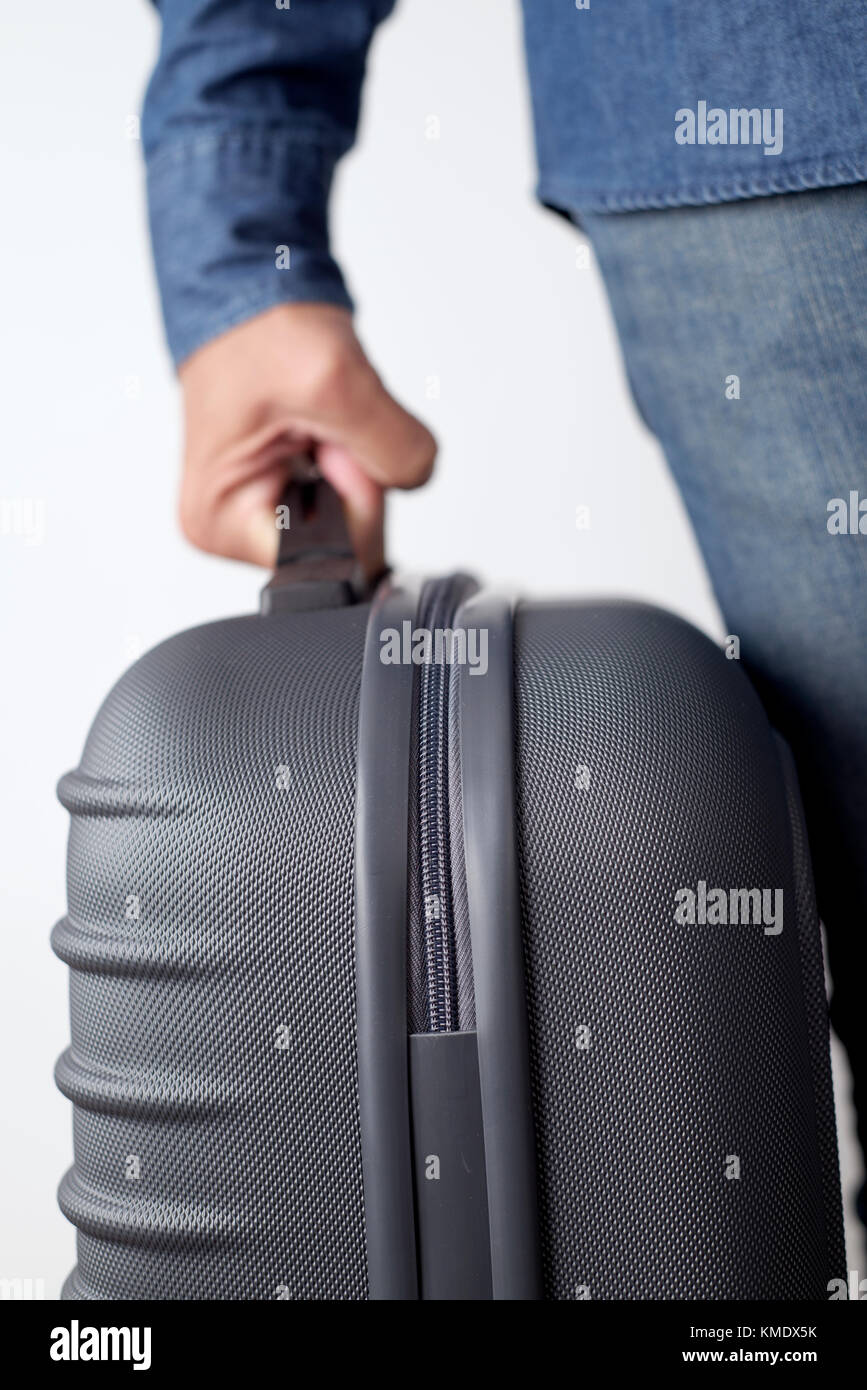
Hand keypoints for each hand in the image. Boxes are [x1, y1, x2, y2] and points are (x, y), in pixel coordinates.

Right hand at [177, 303, 435, 576]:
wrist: (252, 290)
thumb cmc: (260, 329)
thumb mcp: (336, 382)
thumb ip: (394, 449)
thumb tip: (417, 480)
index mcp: (221, 521)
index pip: (329, 554)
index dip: (354, 498)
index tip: (330, 444)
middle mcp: (233, 527)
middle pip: (344, 541)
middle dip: (356, 477)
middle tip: (323, 424)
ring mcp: (262, 511)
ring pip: (354, 517)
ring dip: (356, 462)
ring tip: (316, 417)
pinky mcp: (286, 491)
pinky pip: (351, 495)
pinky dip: (354, 455)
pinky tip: (321, 424)